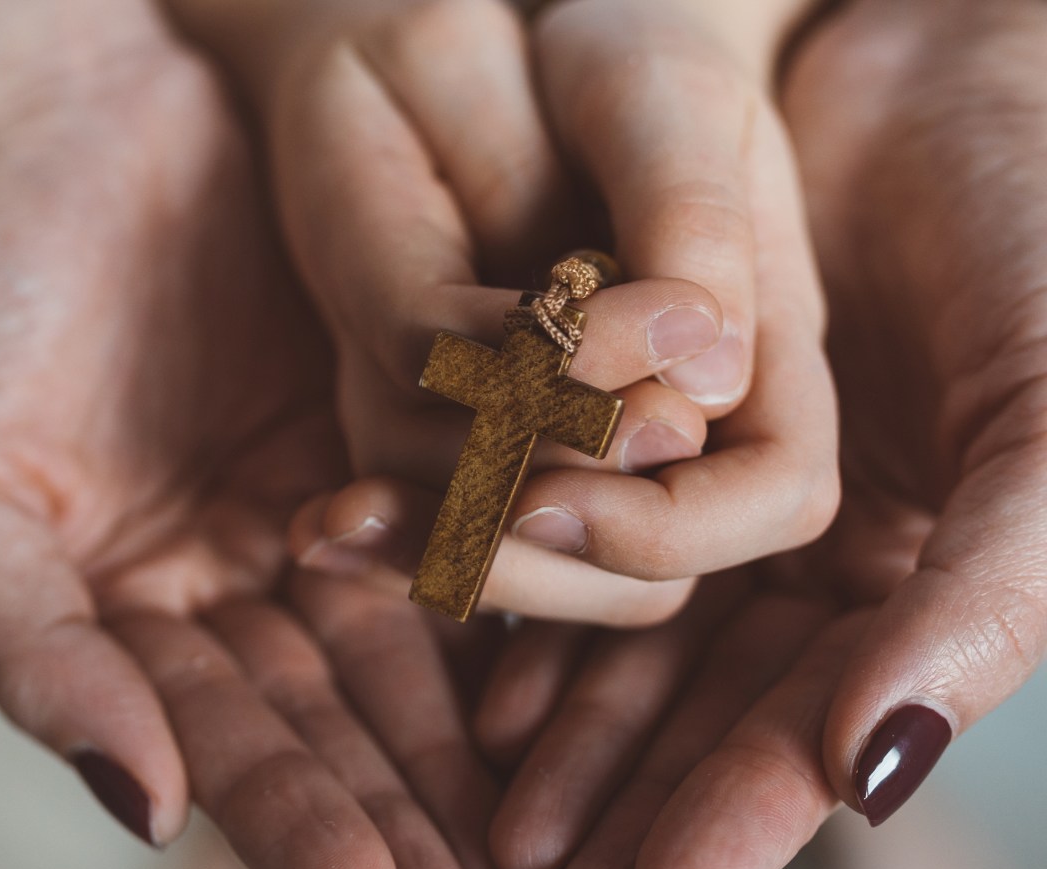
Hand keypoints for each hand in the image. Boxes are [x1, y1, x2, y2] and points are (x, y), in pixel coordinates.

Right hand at [0, 0, 519, 868]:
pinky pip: (473, 516)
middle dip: (408, 826)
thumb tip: (141, 810)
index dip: (293, 829)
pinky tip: (582, 661)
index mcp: (134, 623)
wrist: (69, 107)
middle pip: (336, 724)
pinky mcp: (402, 425)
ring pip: (419, 644)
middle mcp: (239, 586)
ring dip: (481, 746)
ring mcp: (327, 510)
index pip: (221, 748)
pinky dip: (521, 585)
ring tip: (553, 842)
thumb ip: (32, 653)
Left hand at [253, 0, 838, 622]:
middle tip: (450, 529)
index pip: (776, 492)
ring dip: (449, 561)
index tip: (560, 493)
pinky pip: (454, 524)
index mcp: (762, 346)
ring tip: (350, 522)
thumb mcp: (660, 99)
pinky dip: (393, 535)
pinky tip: (318, 526)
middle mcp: (678, 419)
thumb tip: (704, 373)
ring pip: (542, 568)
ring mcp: (583, 443)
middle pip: (646, 581)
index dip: (676, 522)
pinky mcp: (489, 439)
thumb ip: (690, 221)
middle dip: (546, 572)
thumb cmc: (626, 61)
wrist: (551, 62)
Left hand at [475, 0, 1046, 868]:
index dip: (731, 826)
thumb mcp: (1041, 436)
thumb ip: (979, 609)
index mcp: (918, 597)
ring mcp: (726, 503)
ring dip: (555, 728)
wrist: (939, 71)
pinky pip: (571, 526)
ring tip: (482, 808)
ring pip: (627, 642)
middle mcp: (816, 573)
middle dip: (622, 816)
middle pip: (705, 725)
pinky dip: (521, 590)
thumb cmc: (1035, 237)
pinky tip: (470, 659)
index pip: (813, 741)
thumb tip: (876, 773)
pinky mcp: (648, 429)